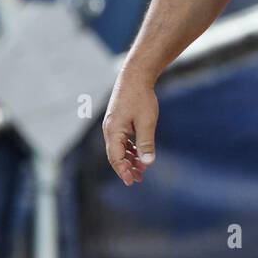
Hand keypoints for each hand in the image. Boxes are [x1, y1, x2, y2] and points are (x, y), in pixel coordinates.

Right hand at [103, 67, 158, 186]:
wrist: (135, 76)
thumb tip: (147, 162)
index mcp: (113, 131)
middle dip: (126, 168)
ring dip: (129, 159)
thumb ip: (146, 143)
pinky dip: (131, 149)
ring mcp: (114, 125)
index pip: (115, 157)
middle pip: (115, 155)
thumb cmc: (141, 98)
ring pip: (120, 148)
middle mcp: (110, 130)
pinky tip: (140, 155)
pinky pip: (123, 140)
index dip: (123, 171)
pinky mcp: (119, 121)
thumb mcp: (146, 122)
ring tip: (141, 170)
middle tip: (138, 180)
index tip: (132, 181)